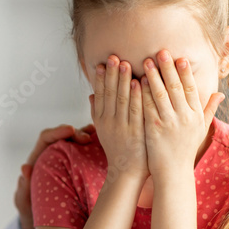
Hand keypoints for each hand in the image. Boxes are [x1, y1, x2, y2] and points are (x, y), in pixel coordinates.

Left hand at [16, 124, 93, 228]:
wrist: (41, 217)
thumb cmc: (30, 206)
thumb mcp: (24, 199)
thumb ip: (24, 186)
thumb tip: (25, 168)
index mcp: (38, 158)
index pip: (46, 138)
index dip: (57, 131)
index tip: (69, 130)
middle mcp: (53, 155)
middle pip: (65, 137)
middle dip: (77, 133)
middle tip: (88, 138)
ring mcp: (67, 161)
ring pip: (78, 143)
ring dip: (89, 138)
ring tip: (101, 137)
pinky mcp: (78, 168)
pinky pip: (87, 155)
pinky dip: (96, 150)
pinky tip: (107, 149)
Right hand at [90, 55, 148, 182]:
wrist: (126, 172)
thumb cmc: (118, 150)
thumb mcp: (104, 131)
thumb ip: (97, 112)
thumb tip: (91, 94)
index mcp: (101, 120)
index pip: (99, 95)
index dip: (100, 79)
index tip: (101, 63)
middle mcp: (109, 122)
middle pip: (109, 94)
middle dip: (111, 74)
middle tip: (113, 56)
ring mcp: (122, 126)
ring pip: (121, 99)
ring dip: (123, 80)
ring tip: (125, 63)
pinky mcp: (135, 132)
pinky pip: (135, 111)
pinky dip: (136, 96)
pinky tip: (137, 83)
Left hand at [140, 50, 223, 176]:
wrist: (173, 171)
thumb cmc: (185, 148)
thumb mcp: (201, 128)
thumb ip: (209, 109)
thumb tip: (220, 93)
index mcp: (196, 114)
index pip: (191, 88)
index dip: (185, 72)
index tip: (180, 57)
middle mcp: (184, 116)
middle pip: (175, 87)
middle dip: (168, 68)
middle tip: (160, 51)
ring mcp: (169, 122)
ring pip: (160, 94)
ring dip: (153, 76)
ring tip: (145, 61)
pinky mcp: (154, 128)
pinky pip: (148, 107)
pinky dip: (143, 93)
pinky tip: (137, 82)